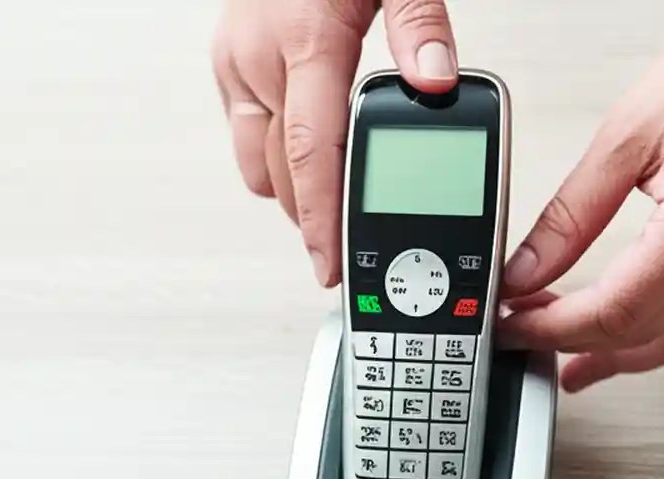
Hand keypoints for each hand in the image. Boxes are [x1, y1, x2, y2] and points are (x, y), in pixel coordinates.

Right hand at [211, 0, 458, 286]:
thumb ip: (420, 28)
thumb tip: (437, 87)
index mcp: (304, 41)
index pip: (310, 154)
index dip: (321, 220)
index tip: (329, 266)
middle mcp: (257, 58)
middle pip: (282, 173)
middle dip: (313, 217)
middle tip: (348, 244)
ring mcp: (234, 64)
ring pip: (255, 163)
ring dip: (291, 189)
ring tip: (331, 202)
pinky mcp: (227, 64)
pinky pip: (245, 134)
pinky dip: (275, 156)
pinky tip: (307, 152)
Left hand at [498, 0, 663, 391]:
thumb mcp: (625, 138)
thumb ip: (570, 215)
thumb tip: (526, 268)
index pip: (614, 313)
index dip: (553, 329)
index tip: (513, 323)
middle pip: (642, 336)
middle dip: (575, 344)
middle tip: (525, 335)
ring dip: (620, 357)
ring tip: (572, 361)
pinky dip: (660, 335)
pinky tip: (632, 331)